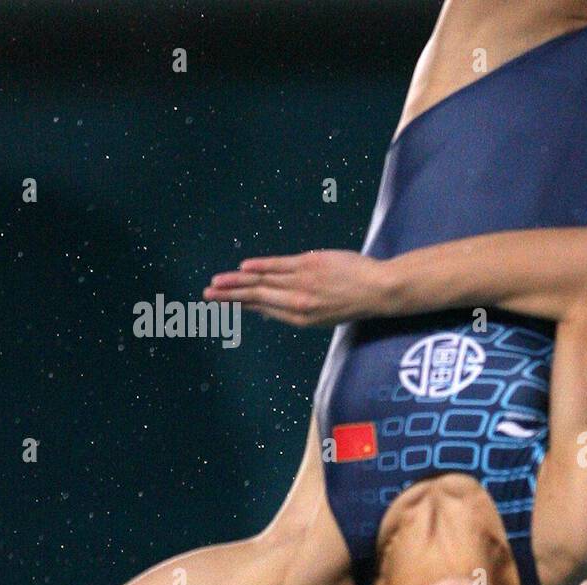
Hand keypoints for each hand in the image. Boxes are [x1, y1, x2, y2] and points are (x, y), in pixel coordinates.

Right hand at [204, 250, 390, 326]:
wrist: (379, 290)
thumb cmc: (355, 301)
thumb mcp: (325, 315)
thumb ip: (298, 309)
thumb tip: (274, 306)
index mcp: (302, 319)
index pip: (266, 310)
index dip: (243, 306)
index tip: (224, 302)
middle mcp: (298, 303)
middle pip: (257, 298)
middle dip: (230, 297)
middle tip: (207, 295)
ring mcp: (302, 283)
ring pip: (262, 283)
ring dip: (236, 283)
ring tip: (215, 284)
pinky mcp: (308, 264)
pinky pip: (278, 266)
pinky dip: (260, 267)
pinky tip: (243, 268)